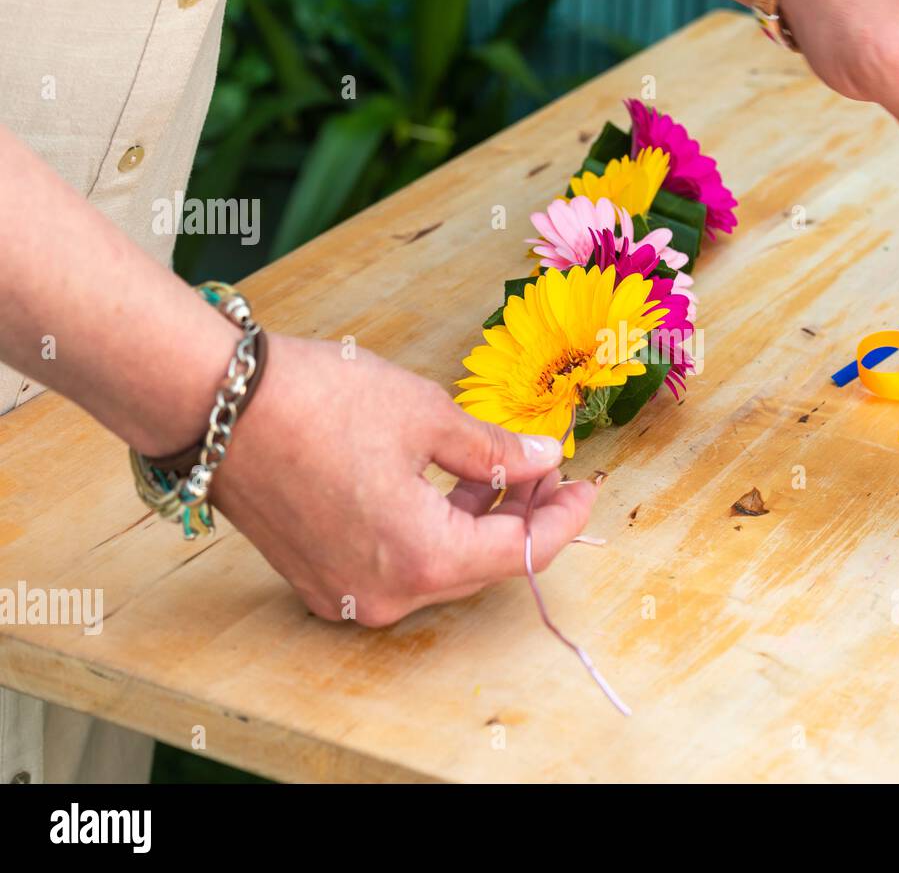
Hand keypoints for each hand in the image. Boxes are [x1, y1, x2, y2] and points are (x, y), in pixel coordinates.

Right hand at [209, 335, 597, 625]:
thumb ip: (494, 449)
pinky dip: (433, 530)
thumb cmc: (317, 403)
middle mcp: (385, 595)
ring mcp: (348, 595)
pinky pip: (399, 565)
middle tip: (547, 467)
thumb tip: (542, 458)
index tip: (586, 483)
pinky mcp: (321, 579)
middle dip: (523, 518)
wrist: (212, 404)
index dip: (563, 518)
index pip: (522, 554)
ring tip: (501, 466)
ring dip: (479, 522)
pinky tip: (449, 484)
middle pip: (483, 566)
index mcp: (421, 559)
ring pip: (441, 567)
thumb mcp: (426, 415)